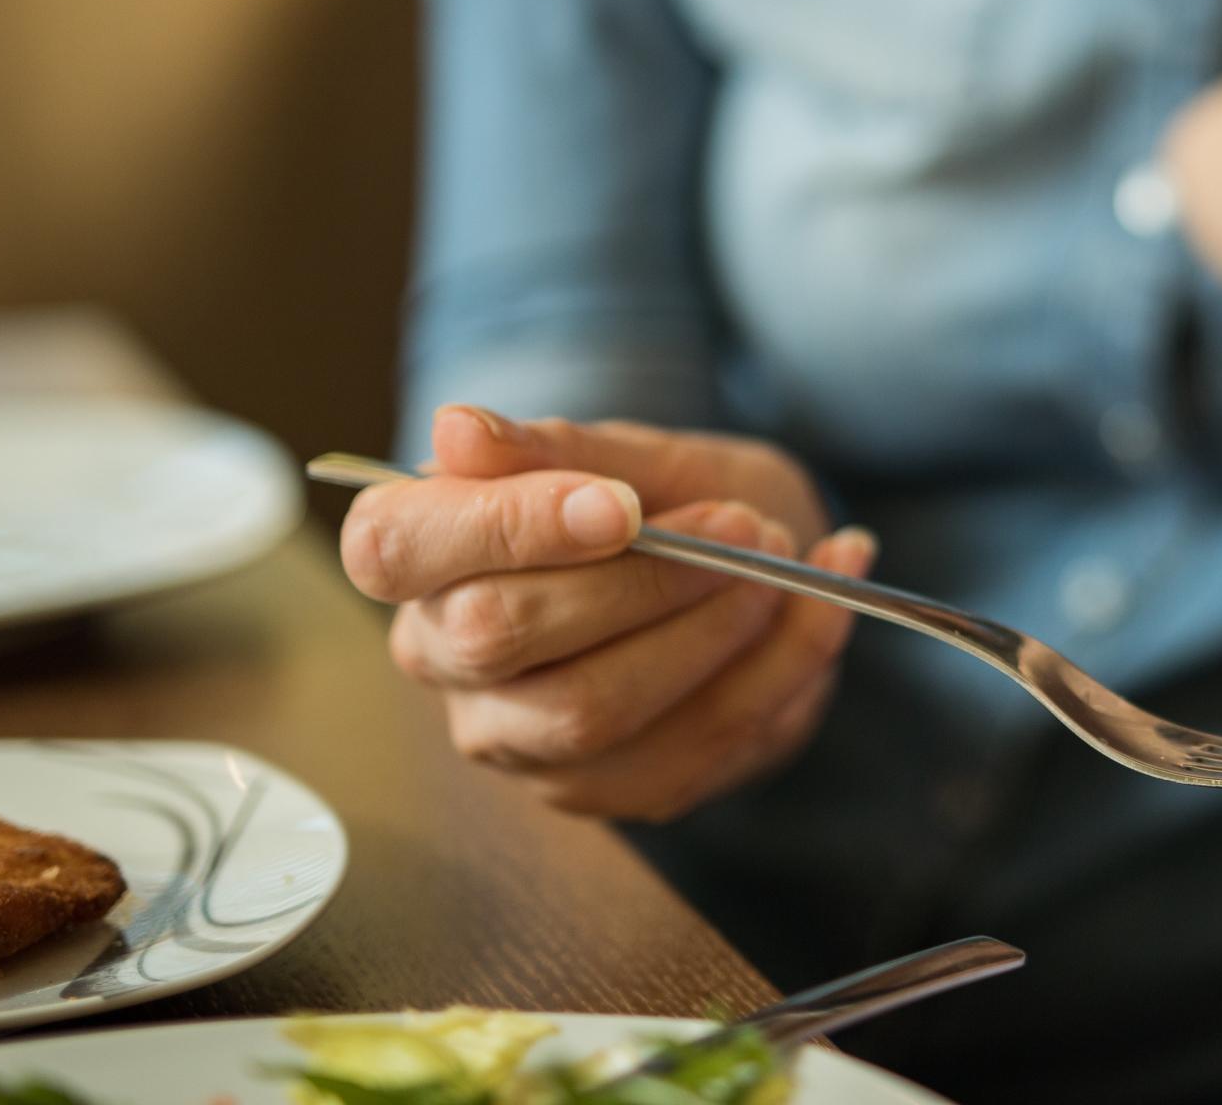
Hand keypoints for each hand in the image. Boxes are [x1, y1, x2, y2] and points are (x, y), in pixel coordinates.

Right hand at [339, 407, 877, 820]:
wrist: (751, 560)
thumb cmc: (674, 499)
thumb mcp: (636, 452)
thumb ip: (558, 449)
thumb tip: (457, 432)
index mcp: (422, 554)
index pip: (398, 548)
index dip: (505, 526)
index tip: (621, 504)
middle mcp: (444, 657)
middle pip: (503, 634)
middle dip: (644, 580)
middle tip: (749, 527)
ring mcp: (515, 738)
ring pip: (594, 709)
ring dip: (714, 630)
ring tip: (784, 559)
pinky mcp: (599, 789)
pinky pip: (688, 746)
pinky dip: (781, 667)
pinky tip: (822, 602)